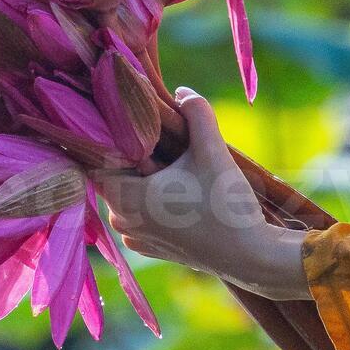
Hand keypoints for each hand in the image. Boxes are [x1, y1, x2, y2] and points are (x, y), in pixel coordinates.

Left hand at [100, 91, 311, 302]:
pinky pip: (140, 213)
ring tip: (174, 162)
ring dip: (145, 177)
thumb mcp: (212, 150)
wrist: (252, 257)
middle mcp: (121, 221)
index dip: (113, 135)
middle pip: (114, 174)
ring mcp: (135, 238)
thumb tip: (181, 91)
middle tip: (161, 136)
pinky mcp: (151, 248)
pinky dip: (152, 199)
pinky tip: (178, 188)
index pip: (97, 158)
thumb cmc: (226, 205)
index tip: (134, 119)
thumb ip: (196, 112)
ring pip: (129, 193)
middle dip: (134, 155)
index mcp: (124, 198)